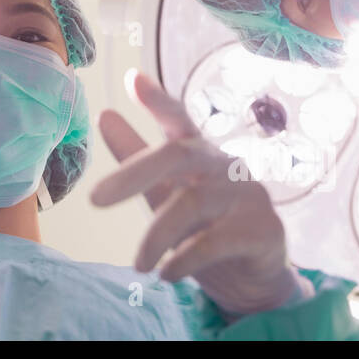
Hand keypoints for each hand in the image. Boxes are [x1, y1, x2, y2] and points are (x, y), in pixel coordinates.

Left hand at [90, 71, 299, 317]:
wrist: (256, 279)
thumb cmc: (206, 227)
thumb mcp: (166, 194)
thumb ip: (136, 159)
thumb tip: (104, 115)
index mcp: (199, 153)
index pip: (178, 118)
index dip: (157, 99)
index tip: (132, 79)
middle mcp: (224, 165)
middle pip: (178, 154)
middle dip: (133, 173)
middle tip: (94, 199)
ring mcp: (249, 194)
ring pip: (192, 202)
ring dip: (156, 237)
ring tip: (138, 266)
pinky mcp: (264, 229)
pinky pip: (216, 240)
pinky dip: (184, 258)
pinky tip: (167, 274)